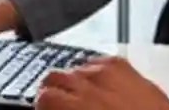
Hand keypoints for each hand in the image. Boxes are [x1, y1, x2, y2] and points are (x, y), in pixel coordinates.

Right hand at [36, 57, 168, 109]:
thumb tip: (55, 109)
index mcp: (78, 105)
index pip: (44, 96)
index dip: (41, 105)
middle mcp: (91, 85)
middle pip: (55, 76)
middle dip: (53, 90)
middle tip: (57, 103)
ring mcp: (110, 73)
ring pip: (77, 68)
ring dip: (75, 81)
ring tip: (83, 97)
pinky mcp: (126, 67)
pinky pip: (100, 62)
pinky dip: (96, 73)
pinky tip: (103, 87)